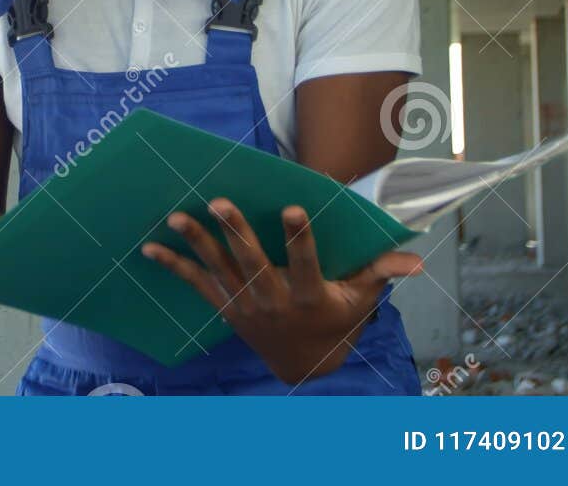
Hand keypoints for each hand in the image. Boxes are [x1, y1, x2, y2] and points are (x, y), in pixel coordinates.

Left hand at [142, 200, 421, 384]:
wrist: (305, 364)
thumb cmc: (338, 321)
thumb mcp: (362, 300)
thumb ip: (381, 274)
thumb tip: (416, 260)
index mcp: (311, 296)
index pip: (307, 263)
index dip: (300, 238)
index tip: (293, 208)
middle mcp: (275, 301)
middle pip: (253, 263)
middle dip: (236, 232)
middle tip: (220, 202)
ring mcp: (246, 306)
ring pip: (219, 270)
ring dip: (198, 244)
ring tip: (177, 217)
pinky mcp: (226, 308)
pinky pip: (197, 285)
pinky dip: (174, 267)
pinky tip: (150, 248)